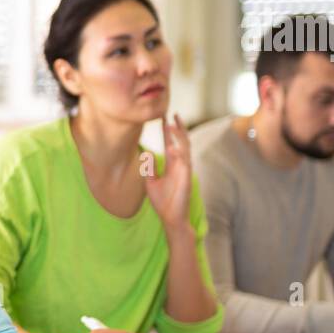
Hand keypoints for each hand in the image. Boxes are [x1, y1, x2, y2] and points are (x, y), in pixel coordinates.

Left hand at [142, 113, 192, 230]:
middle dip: (177, 128)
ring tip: (171, 124)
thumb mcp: (151, 183)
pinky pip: (184, 164)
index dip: (167, 131)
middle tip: (171, 114)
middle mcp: (180, 165)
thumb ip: (149, 169)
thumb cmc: (163, 202)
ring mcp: (184, 171)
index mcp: (172, 165)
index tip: (163, 118)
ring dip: (178, 137)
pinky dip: (179, 154)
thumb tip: (146, 154)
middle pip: (180, 142)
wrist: (171, 218)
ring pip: (184, 149)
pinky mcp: (186, 179)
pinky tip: (173, 147)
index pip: (170, 143)